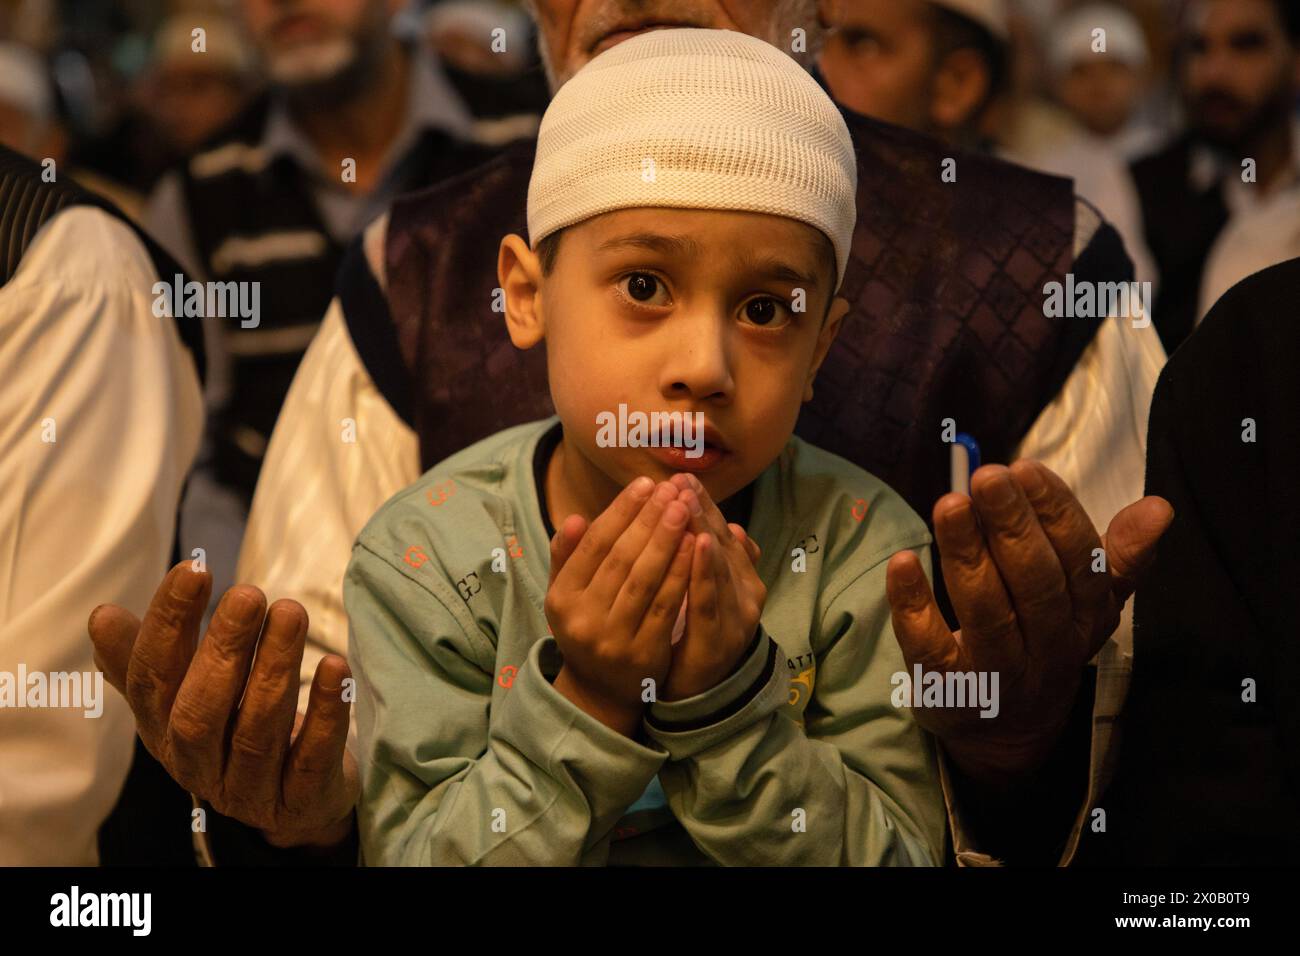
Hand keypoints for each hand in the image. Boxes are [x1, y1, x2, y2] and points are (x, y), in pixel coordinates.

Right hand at [88, 563, 357, 848]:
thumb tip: (102, 616)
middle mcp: (197, 765)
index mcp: (161, 730)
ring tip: (292, 612)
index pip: (151, 677)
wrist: (295, 802)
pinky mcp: (299, 801)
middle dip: (223, 648)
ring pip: (257, 730)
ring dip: (275, 667)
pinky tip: (335, 666)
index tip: (194, 570)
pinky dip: (324, 712)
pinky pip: (310, 758)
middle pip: (200, 710)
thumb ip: (148, 659)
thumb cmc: (234, 728)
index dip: (166, 624)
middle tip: (249, 594)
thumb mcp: (185, 697)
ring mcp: (249, 789)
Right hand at [546, 477, 694, 735]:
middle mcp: (582, 619)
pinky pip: (665, 607)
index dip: (621, 511)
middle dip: (649, 520)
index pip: (594, 545)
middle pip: (621, 559)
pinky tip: (695, 547)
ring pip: (644, 580)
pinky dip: (681, 574)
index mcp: (561, 598)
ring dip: (667, 541)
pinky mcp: (643, 655)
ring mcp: (612, 639)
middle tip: (671, 490)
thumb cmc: (588, 626)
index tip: (644, 484)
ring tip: (685, 509)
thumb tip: (577, 518)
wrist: (601, 691)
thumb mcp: (568, 595)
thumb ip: (569, 557)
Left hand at [660, 474, 766, 700]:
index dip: (702, 504)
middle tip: (679, 480)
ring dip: (703, 529)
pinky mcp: (720, 639)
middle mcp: (746, 593)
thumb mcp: (706, 594)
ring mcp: (736, 617)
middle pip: (720, 543)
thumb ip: (717, 562)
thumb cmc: (697, 635)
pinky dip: (704, 570)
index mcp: (740, 578)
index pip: (719, 532)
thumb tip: (734, 527)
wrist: (700, 695)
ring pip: (718, 565)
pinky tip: (697, 543)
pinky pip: (709, 599)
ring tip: (688, 501)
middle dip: (699, 509)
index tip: (679, 476)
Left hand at [885, 460, 1173, 786]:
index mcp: (1088, 619)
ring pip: (986, 612)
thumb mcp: (1088, 604)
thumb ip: (1117, 556)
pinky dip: (915, 604)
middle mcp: (1049, 649)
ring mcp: (997, 674)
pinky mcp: (948, 691)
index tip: (1026, 468)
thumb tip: (1159, 507)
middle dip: (1012, 526)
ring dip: (966, 553)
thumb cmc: (1045, 640)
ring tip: (949, 504)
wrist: (1009, 733)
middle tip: (986, 476)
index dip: (1056, 513)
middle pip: (1035, 584)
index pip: (1081, 562)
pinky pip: (930, 648)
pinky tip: (903, 561)